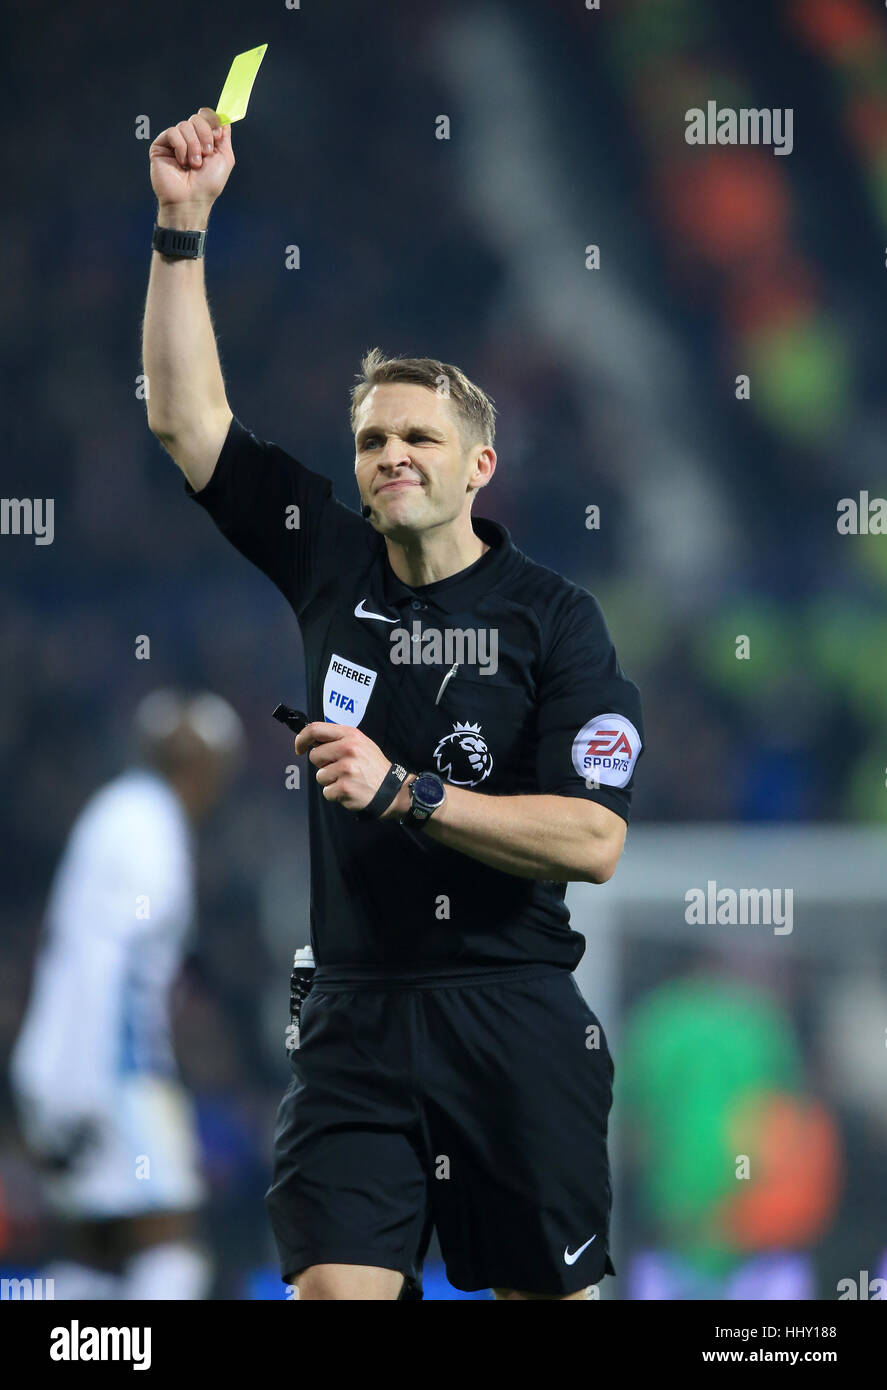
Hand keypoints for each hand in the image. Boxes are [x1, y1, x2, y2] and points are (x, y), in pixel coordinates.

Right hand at [149, 107, 234, 224]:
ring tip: (193, 164)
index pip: (206, 116)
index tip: (218, 136)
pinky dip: (181, 147)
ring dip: (193, 146)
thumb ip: (225, 135)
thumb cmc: (209, 184)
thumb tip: (224, 116)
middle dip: (205, 135)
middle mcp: (189, 138)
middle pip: (197, 118)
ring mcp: (174, 141)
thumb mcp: (225, 158)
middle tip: (206, 155)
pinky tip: (181, 162)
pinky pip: (172, 132)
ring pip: (185, 125)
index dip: (212, 121)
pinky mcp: (161, 145)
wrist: (191, 200)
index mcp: (204, 139)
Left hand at [295, 722, 411, 818]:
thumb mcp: (362, 743)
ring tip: (348, 780)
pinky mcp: (344, 788)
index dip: (302, 738)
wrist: (392, 790)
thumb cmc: (373, 766)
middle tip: (339, 768)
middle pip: (314, 756)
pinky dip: (335, 794)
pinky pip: (326, 792)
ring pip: (319, 776)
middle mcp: (348, 750)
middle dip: (322, 764)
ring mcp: (346, 769)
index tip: (299, 748)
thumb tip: (312, 741)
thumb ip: (339, 739)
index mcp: (351, 736)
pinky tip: (350, 790)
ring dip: (330, 781)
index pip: (315, 729)